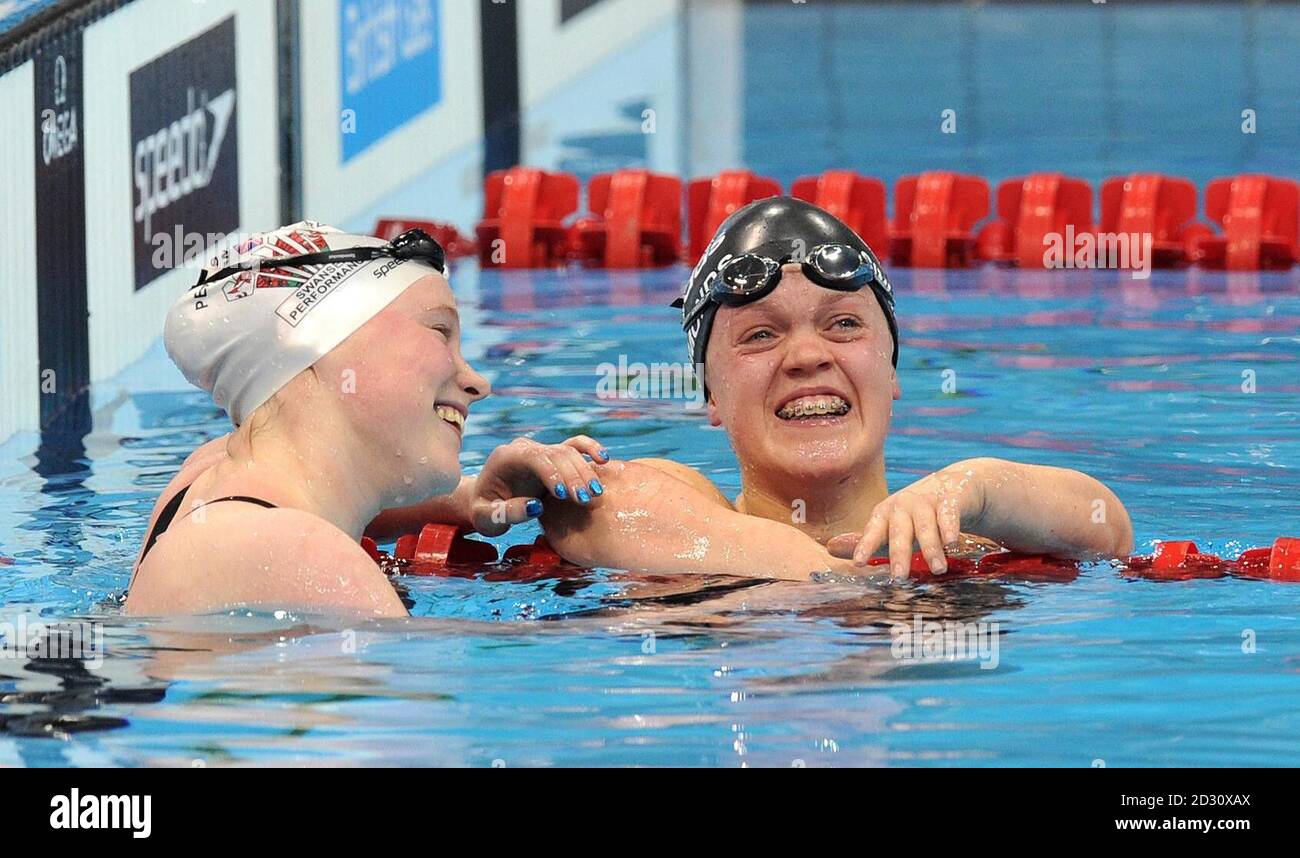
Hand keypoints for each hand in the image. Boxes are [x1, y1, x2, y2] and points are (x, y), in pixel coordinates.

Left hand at [469, 436, 609, 535]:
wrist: (486, 501)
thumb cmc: (484, 510)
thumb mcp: (486, 517)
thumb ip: (507, 513)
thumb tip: (536, 505)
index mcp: (505, 456)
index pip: (534, 457)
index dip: (551, 473)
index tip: (562, 494)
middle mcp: (525, 448)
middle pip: (555, 453)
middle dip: (572, 476)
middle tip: (584, 500)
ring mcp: (541, 450)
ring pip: (569, 451)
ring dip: (584, 471)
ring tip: (595, 494)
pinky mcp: (553, 457)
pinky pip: (574, 446)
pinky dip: (590, 449)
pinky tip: (604, 459)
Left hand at [827, 461, 986, 579]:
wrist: (956, 485)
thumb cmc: (916, 513)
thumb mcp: (892, 525)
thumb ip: (868, 539)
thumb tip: (830, 549)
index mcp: (885, 513)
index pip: (873, 531)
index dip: (865, 546)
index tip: (859, 563)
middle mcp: (903, 505)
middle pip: (899, 531)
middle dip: (899, 554)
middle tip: (899, 577)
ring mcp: (926, 500)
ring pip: (925, 526)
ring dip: (930, 547)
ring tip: (938, 569)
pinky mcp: (950, 498)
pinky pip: (948, 513)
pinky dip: (949, 527)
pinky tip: (952, 543)